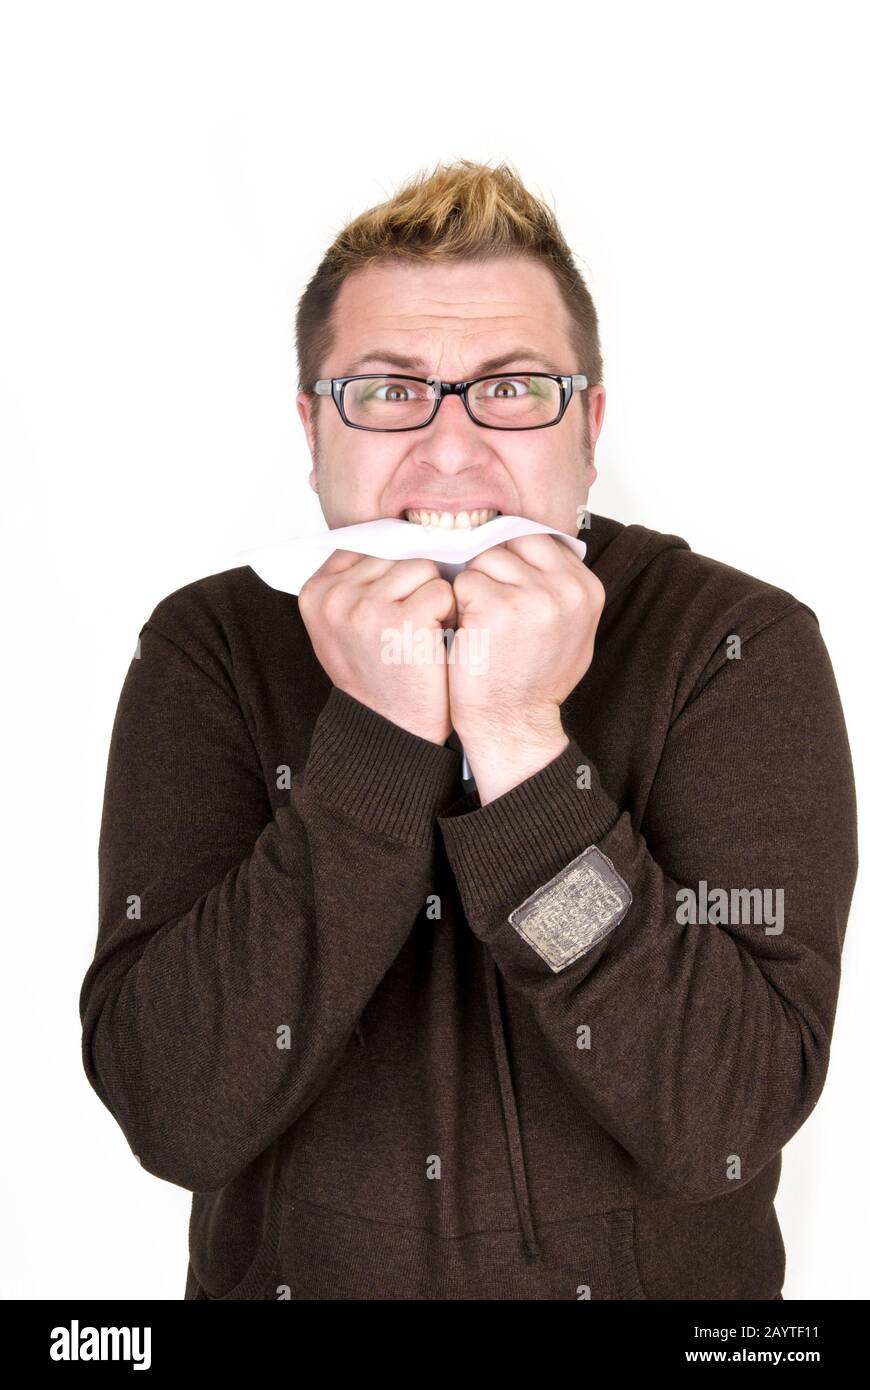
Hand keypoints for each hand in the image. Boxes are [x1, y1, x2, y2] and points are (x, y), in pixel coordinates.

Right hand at [298, 550, 456, 745]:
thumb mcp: (347, 624)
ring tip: (421, 633)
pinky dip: (448, 615)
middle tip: (408, 628)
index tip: (392, 608)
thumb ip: (357, 579)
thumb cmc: (379, 676)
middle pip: (398, 552)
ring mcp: (365, 607)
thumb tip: (397, 532)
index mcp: (315, 592)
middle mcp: (334, 596)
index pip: (369, 544)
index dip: (393, 570)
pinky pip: (442, 590)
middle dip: (414, 584)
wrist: (392, 731)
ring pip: (423, 566)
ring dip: (434, 598)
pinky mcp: (402, 621)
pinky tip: (433, 643)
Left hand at [448, 535, 604, 799]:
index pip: (540, 540)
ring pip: (485, 558)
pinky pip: (464, 582)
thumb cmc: (533, 680)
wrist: (513, 724)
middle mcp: (567, 588)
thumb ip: (560, 588)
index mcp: (587, 588)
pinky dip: (457, 604)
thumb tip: (534, 546)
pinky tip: (468, 632)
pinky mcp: (498, 607)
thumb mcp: (569, 630)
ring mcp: (534, 596)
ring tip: (480, 623)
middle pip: (512, 542)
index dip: (514, 559)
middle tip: (487, 605)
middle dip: (493, 567)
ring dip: (473, 586)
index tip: (503, 585)